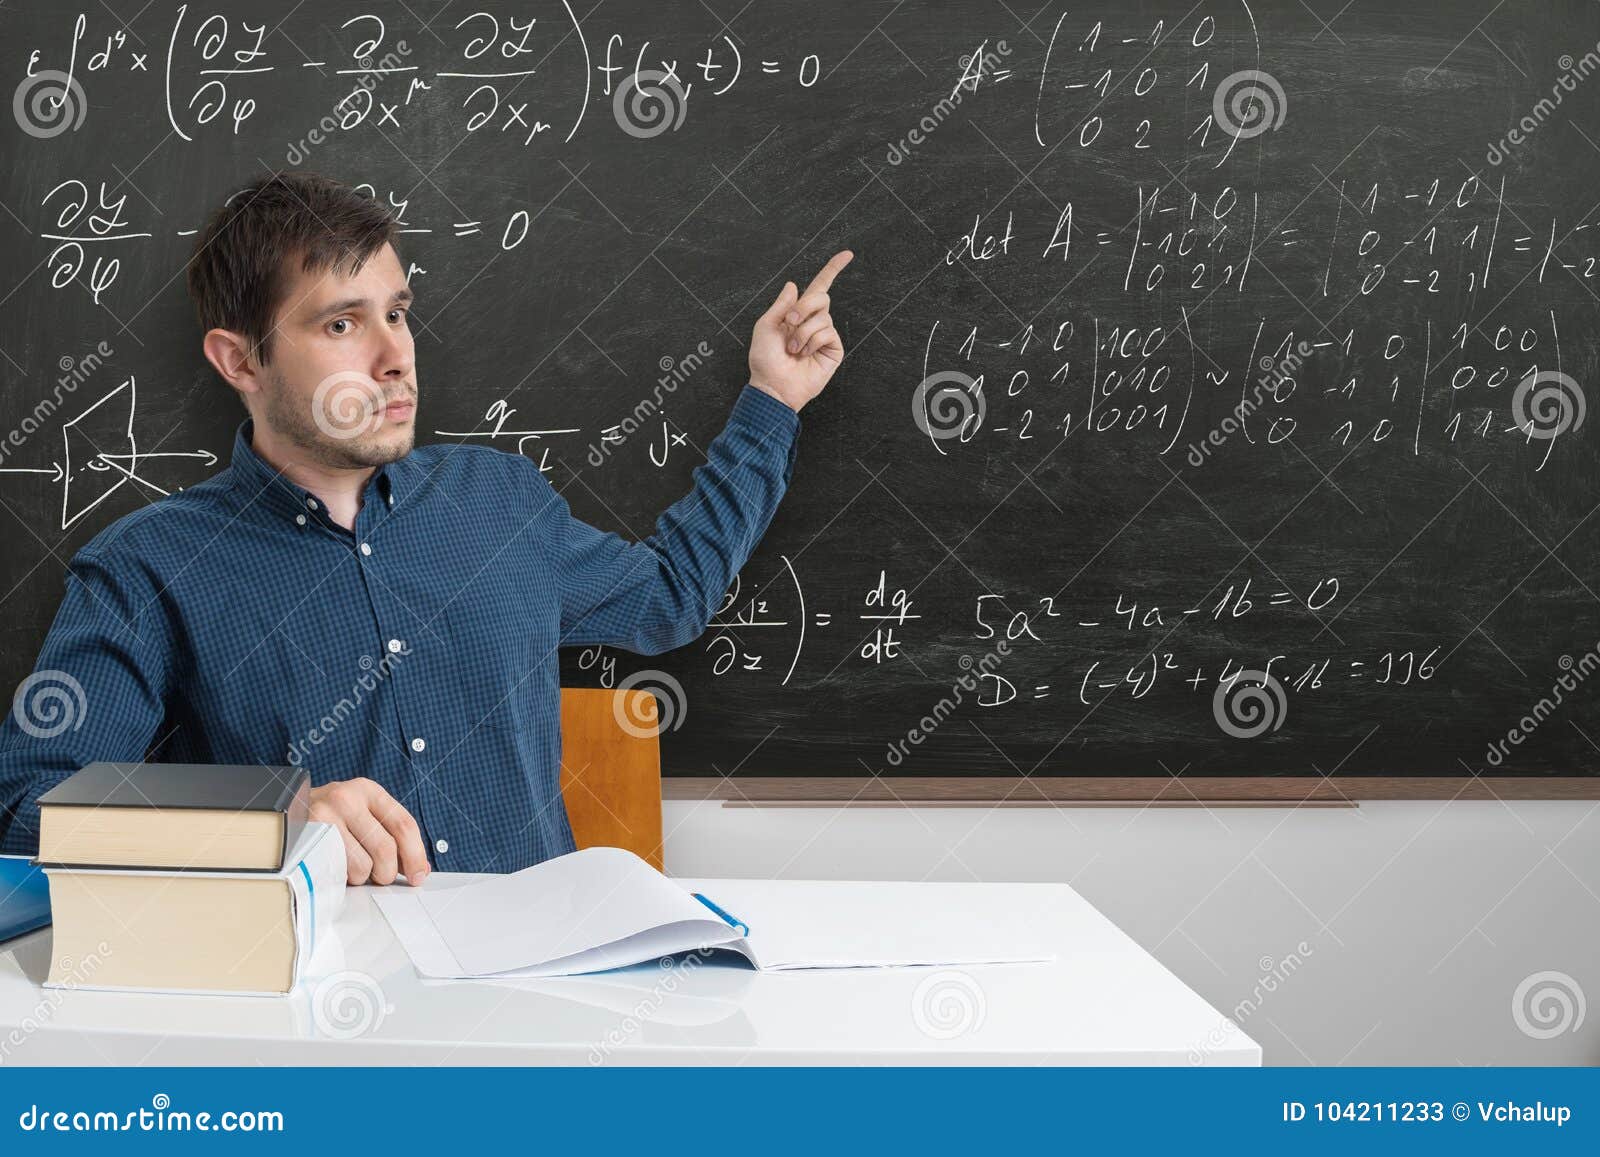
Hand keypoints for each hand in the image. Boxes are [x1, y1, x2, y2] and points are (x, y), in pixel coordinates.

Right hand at [308, 777, 429, 885]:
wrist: (286, 812)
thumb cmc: (333, 818)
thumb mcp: (364, 814)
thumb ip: (391, 836)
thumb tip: (419, 869)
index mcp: (368, 790)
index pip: (404, 824)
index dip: (415, 855)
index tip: (418, 876)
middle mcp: (347, 798)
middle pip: (386, 848)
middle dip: (388, 872)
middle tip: (381, 876)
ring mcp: (324, 816)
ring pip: (362, 865)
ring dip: (362, 878)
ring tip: (352, 867)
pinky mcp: (306, 839)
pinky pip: (336, 872)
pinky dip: (342, 879)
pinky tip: (337, 867)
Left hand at [748, 249, 853, 412]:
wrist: (773, 385)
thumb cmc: (765, 359)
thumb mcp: (766, 325)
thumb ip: (781, 304)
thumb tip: (794, 284)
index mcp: (798, 313)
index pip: (819, 287)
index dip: (833, 269)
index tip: (848, 254)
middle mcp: (814, 322)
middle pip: (821, 296)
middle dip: (803, 307)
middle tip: (789, 324)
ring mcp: (825, 335)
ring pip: (822, 316)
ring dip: (803, 331)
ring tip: (793, 348)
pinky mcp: (833, 349)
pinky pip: (828, 332)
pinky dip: (812, 341)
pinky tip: (804, 354)